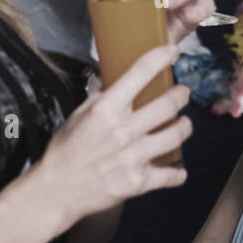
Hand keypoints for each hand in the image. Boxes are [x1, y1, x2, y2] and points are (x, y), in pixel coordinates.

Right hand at [37, 44, 191, 228]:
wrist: (57, 190)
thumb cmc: (66, 151)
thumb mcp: (78, 115)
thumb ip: (102, 98)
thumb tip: (119, 82)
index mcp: (106, 109)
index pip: (140, 73)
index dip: (161, 57)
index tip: (172, 51)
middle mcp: (123, 130)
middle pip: (168, 104)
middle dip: (181, 95)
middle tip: (183, 93)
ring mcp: (133, 157)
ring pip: (176, 135)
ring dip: (185, 126)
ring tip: (184, 124)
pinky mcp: (138, 182)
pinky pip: (171, 175)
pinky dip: (178, 173)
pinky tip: (179, 170)